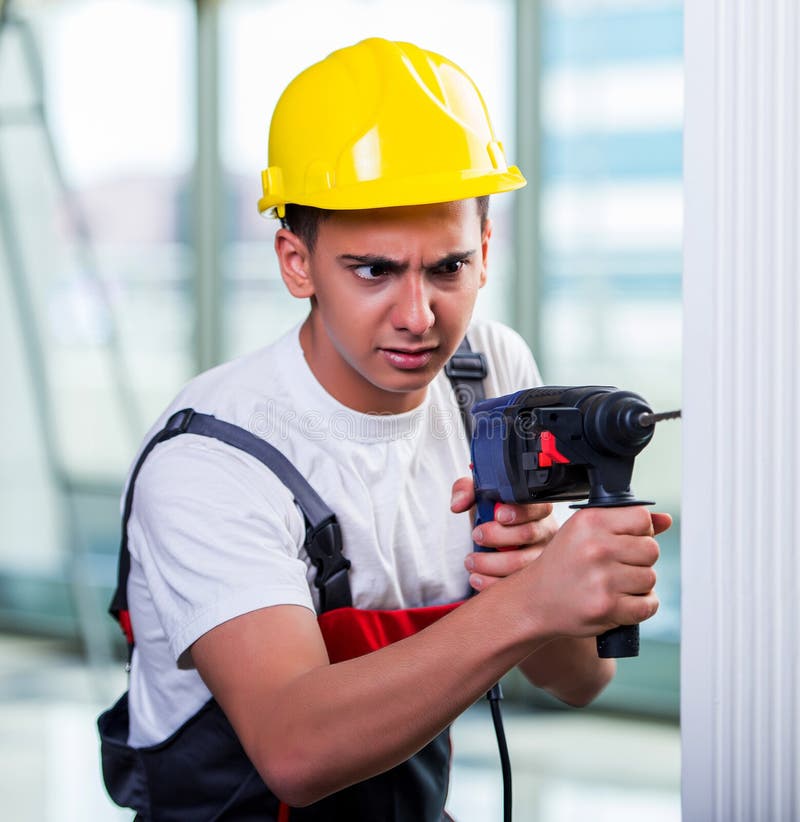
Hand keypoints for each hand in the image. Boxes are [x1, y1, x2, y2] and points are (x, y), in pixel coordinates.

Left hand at [450, 476, 559, 591]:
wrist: (491, 540)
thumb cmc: (491, 516)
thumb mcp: (478, 498)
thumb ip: (465, 491)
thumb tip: (458, 504)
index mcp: (536, 508)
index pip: (536, 507)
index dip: (518, 512)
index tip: (497, 515)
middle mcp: (544, 531)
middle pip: (529, 533)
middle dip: (498, 536)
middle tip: (477, 536)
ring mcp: (541, 556)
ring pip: (522, 562)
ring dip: (491, 563)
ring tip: (470, 561)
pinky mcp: (533, 579)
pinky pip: (517, 585)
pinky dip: (492, 583)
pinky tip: (476, 578)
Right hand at [522, 505, 670, 638]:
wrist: (535, 600)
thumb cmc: (563, 564)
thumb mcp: (584, 532)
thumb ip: (625, 523)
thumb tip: (667, 520)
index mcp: (590, 521)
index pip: (642, 518)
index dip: (639, 531)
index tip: (623, 541)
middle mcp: (596, 547)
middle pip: (651, 549)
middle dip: (639, 560)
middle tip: (616, 566)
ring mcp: (602, 578)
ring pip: (651, 578)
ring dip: (638, 585)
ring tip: (613, 585)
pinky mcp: (607, 606)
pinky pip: (649, 604)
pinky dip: (639, 606)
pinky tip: (619, 602)